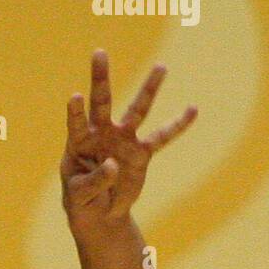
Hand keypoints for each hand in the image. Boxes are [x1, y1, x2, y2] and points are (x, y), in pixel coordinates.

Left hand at [60, 50, 196, 229]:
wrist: (100, 215)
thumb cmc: (81, 201)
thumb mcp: (80, 195)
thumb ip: (95, 180)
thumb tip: (114, 163)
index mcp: (79, 142)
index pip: (77, 123)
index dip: (75, 111)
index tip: (75, 97)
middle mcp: (101, 133)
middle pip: (102, 102)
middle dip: (100, 78)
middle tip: (99, 53)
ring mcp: (123, 140)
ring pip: (137, 110)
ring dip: (149, 89)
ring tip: (161, 67)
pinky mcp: (141, 152)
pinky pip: (162, 137)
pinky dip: (178, 125)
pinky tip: (193, 110)